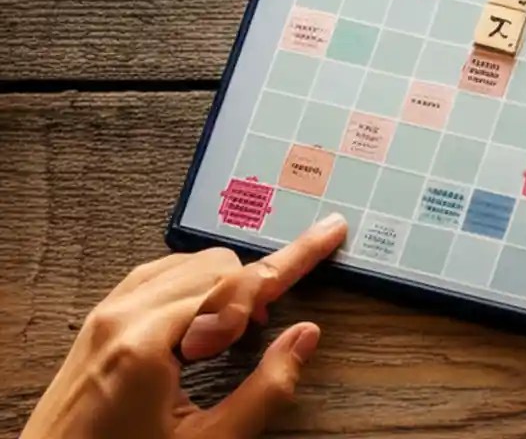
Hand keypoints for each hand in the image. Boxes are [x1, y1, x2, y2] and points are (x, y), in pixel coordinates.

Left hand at [21, 214, 347, 438]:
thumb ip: (265, 390)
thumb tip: (305, 338)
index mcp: (146, 344)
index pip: (238, 283)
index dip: (294, 259)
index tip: (328, 233)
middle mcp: (120, 316)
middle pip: (215, 267)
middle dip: (247, 297)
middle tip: (248, 342)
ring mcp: (105, 315)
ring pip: (189, 265)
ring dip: (221, 293)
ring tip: (219, 344)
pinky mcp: (99, 323)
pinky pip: (158, 277)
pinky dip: (193, 292)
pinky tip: (197, 331)